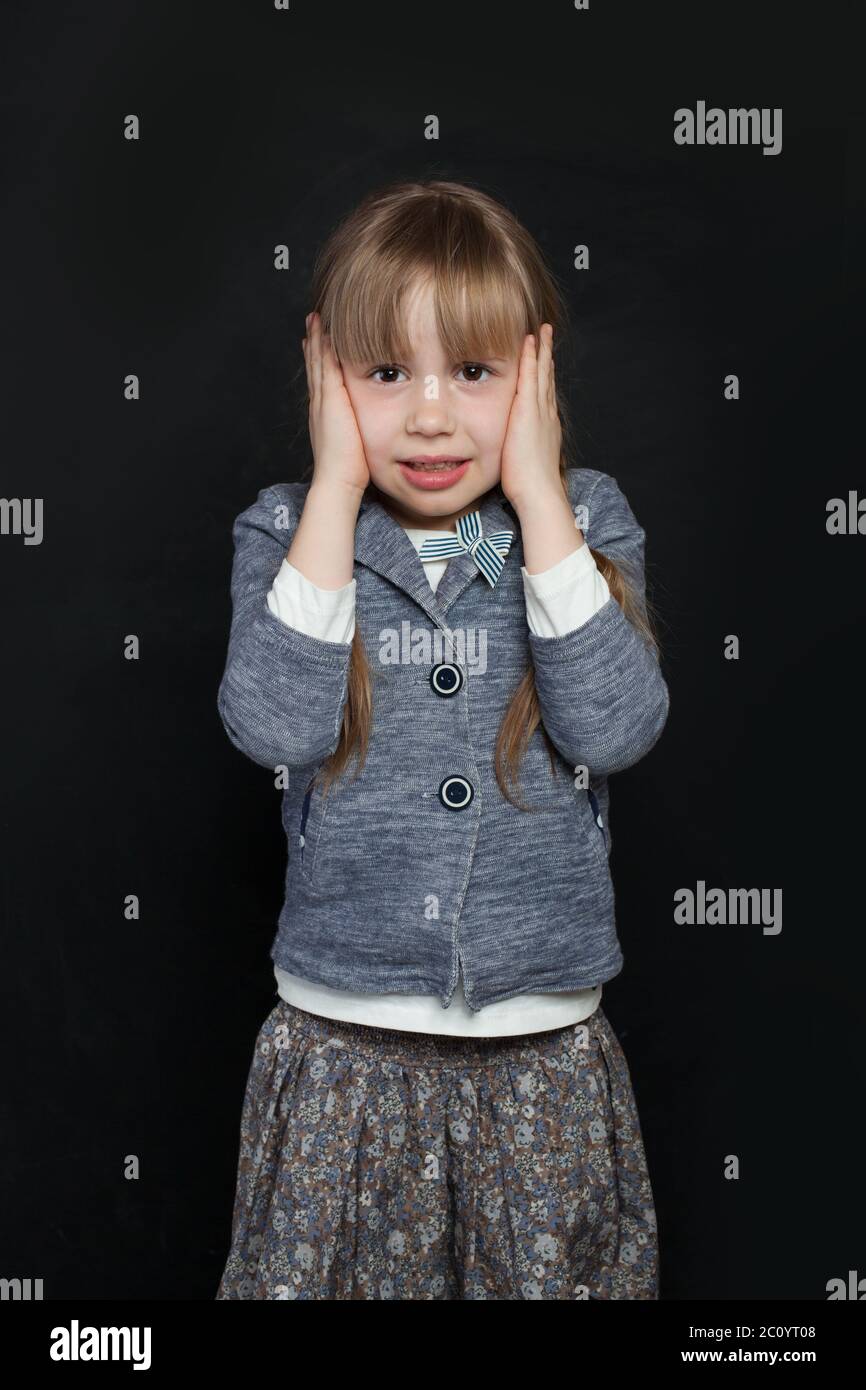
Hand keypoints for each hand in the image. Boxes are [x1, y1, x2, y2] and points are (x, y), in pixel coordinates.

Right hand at [303, 311, 369, 497]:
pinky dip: (324, 348)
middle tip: (311, 323)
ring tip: (314, 319)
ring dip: (317, 339)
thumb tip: (366, 432)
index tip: (315, 345)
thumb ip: (357, 433)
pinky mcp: (330, 399)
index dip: (318, 362)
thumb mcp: (353, 445)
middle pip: (315, 367)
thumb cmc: (350, 471)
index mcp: (324, 415)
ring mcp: (323, 400)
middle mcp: (319, 405)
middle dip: (314, 344)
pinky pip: (326, 366)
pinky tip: (327, 331)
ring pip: (318, 362)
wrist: (338, 480)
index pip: (320, 382)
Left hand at [499, 324, 564, 511]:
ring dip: (541, 350)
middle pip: (547, 379)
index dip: (544, 377)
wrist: (538, 492)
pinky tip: (529, 341)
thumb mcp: (525, 464)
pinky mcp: (529, 410)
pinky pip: (531, 375)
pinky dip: (531, 356)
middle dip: (546, 357)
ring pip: (542, 373)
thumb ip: (520, 453)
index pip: (545, 396)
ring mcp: (540, 411)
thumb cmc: (529, 487)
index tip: (543, 362)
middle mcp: (547, 415)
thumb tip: (514, 455)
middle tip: (547, 336)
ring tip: (541, 330)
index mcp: (546, 428)